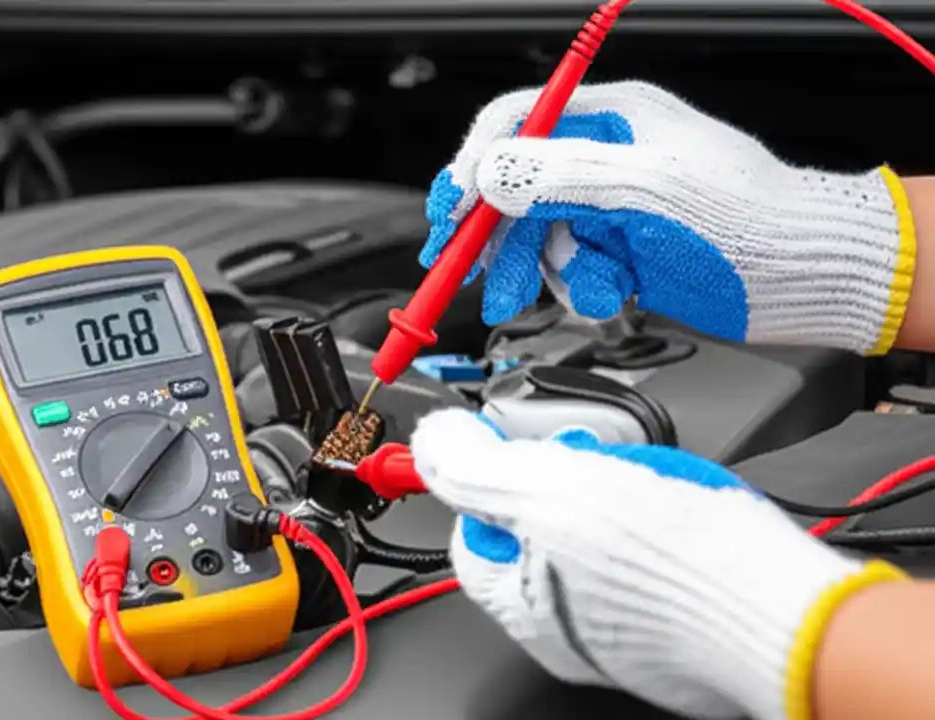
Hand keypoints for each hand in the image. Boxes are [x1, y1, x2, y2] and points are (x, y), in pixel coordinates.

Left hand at [409, 408, 906, 719]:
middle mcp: (567, 631)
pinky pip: (655, 558)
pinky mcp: (680, 622)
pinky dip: (666, 523)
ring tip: (653, 480)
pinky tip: (688, 510)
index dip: (485, 478)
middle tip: (597, 460)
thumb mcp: (548, 491)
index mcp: (521, 608)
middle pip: (536, 530)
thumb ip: (477, 467)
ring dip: (619, 494)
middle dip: (564, 480)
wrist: (793, 617)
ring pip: (599, 538)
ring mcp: (626, 630)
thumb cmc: (675, 568)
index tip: (510, 446)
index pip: (469, 533)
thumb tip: (433, 440)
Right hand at [423, 81, 915, 354]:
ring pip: (541, 236)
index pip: (517, 123)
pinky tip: (613, 294)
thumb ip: (558, 176)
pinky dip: (583, 288)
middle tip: (470, 274)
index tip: (452, 211)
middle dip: (496, 236)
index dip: (475, 165)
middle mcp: (607, 156)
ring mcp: (613, 205)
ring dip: (550, 271)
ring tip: (586, 290)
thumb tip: (489, 173)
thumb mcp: (645, 188)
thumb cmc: (751, 219)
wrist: (808, 277)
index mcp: (613, 116)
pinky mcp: (622, 251)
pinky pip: (571, 268)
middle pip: (518, 188)